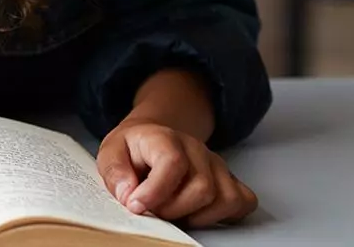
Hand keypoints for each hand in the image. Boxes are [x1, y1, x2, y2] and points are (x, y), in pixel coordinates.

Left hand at [97, 119, 257, 226]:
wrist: (152, 138)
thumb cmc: (133, 149)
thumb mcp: (111, 152)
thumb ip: (115, 171)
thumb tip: (128, 194)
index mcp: (165, 138)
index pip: (173, 163)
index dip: (155, 191)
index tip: (136, 206)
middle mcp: (196, 149)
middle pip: (202, 188)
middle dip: (173, 210)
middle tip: (153, 209)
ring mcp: (216, 164)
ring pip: (224, 199)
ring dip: (196, 216)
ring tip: (173, 209)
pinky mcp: (229, 179)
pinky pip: (242, 202)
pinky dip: (223, 215)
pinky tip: (198, 212)